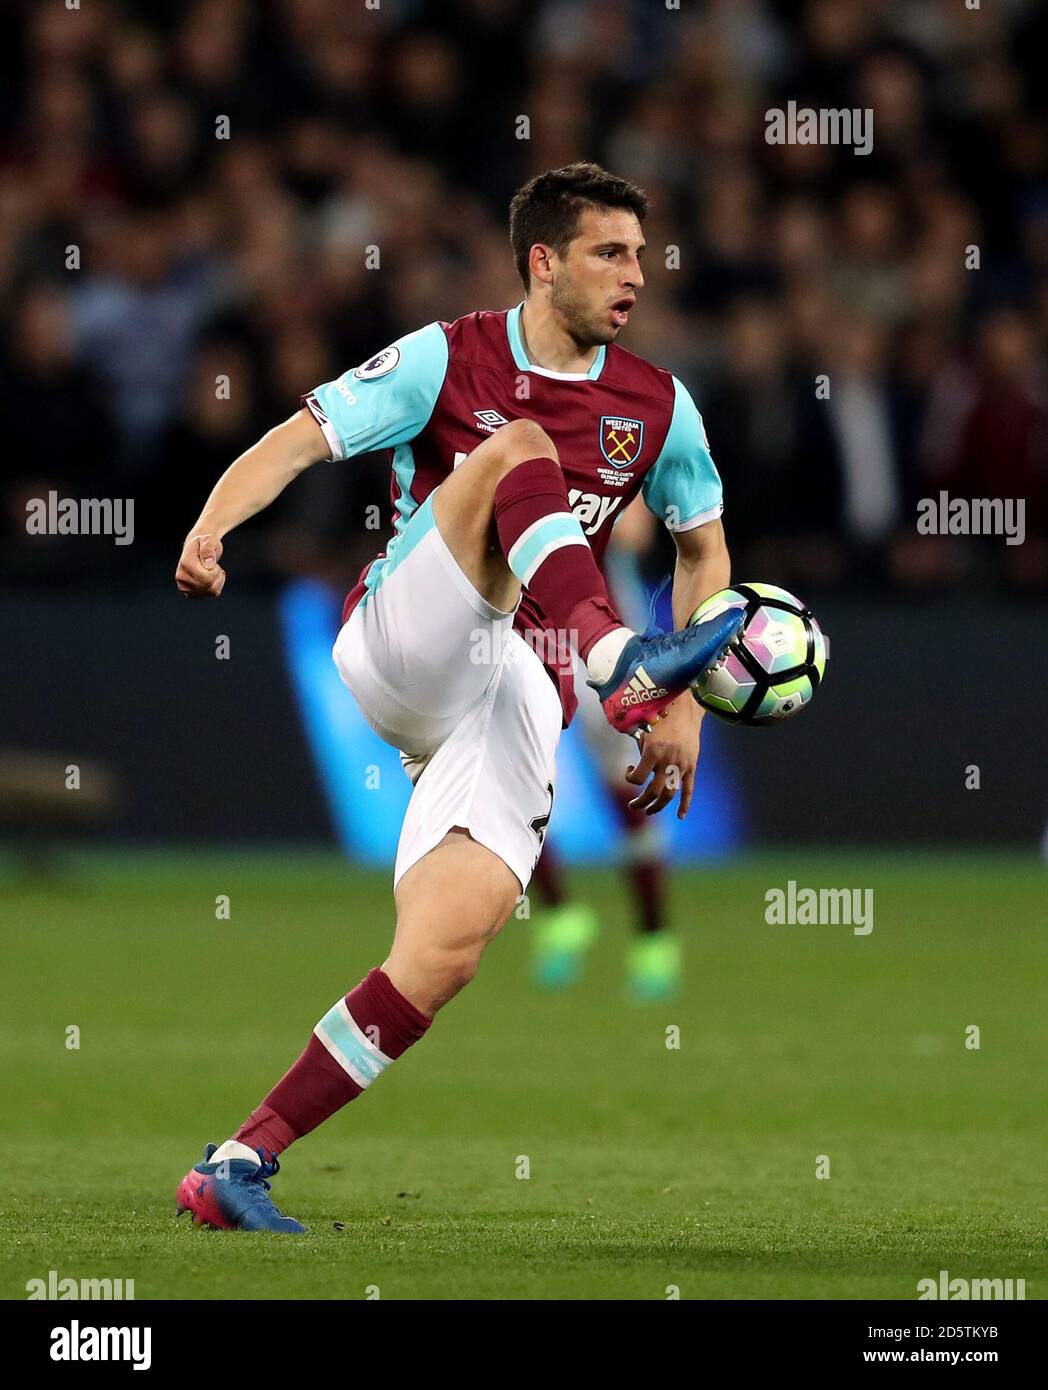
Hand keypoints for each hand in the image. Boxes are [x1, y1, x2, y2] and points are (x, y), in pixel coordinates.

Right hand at [175, 533, 225, 598]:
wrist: (196, 551)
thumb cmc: (205, 544)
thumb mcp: (209, 540)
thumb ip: (208, 549)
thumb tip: (209, 565)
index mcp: (185, 563)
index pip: (207, 578)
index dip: (216, 570)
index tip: (212, 561)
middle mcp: (181, 577)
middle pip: (210, 586)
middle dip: (217, 575)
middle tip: (214, 565)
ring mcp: (184, 587)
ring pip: (212, 591)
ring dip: (218, 580)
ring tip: (212, 571)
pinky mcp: (190, 593)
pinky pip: (211, 594)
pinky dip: (216, 586)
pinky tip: (211, 578)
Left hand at [624, 694, 702, 818]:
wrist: (685, 711)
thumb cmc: (661, 719)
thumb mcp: (646, 732)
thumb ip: (642, 752)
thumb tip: (638, 767)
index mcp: (653, 752)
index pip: (636, 778)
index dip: (629, 778)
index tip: (629, 771)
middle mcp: (667, 761)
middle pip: (652, 792)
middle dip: (640, 802)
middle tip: (633, 805)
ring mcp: (681, 766)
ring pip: (669, 795)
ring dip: (657, 806)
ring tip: (648, 811)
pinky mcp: (691, 767)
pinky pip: (689, 790)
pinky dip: (685, 805)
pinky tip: (680, 816)